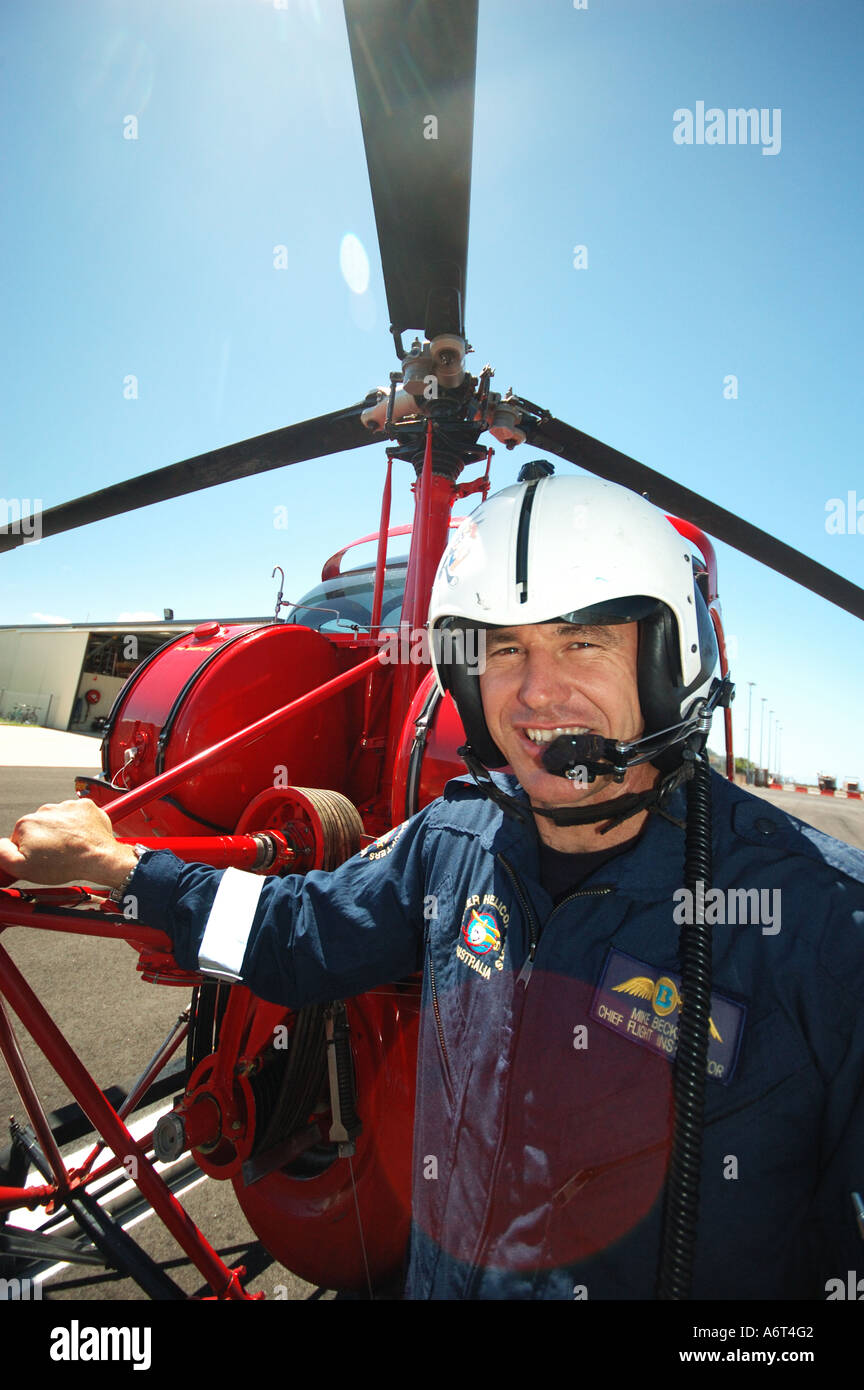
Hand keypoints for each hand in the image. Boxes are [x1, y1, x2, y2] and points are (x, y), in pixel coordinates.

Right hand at [0, 799, 137, 887]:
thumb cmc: (64, 864)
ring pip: (59, 820)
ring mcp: (67, 806)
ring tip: (71, 847)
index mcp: (27, 823)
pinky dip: (79, 824)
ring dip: (63, 831)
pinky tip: (81, 837)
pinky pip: (77, 815)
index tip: (40, 858)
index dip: (29, 850)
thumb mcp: (23, 868)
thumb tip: (0, 845)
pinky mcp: (85, 806)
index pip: (21, 837)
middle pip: (40, 826)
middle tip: (57, 855)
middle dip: (45, 839)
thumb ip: (3, 854)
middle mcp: (45, 809)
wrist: (99, 858)